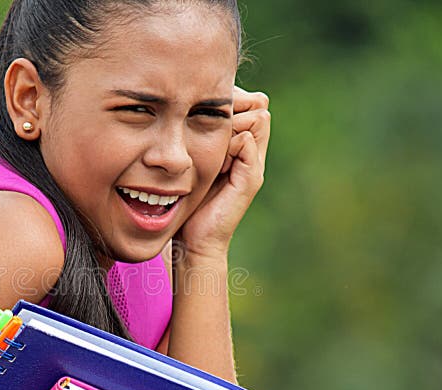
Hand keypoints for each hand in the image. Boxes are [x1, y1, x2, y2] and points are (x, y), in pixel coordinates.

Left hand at [175, 87, 269, 261]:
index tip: (201, 104)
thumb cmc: (185, 200)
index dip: (231, 98)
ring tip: (207, 139)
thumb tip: (183, 106)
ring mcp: (254, 165)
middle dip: (232, 105)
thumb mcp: (189, 160)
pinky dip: (229, 141)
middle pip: (258, 106)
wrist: (192, 239)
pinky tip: (209, 155)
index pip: (251, 102)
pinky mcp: (251, 179)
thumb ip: (194, 136)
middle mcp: (252, 152)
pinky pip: (247, 142)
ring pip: (258, 118)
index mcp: (239, 145)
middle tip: (204, 119)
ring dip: (231, 122)